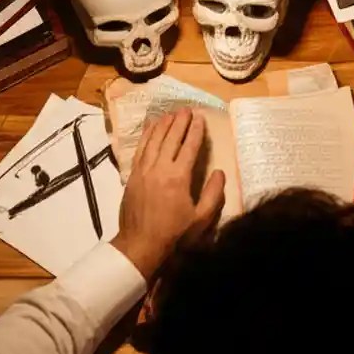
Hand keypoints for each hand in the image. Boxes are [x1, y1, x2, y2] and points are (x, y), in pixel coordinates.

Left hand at [112, 108, 224, 279]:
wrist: (141, 244)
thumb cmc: (174, 234)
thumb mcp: (201, 218)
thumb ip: (213, 194)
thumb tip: (220, 172)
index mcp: (178, 177)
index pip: (189, 147)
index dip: (195, 131)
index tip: (200, 118)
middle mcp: (160, 168)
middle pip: (170, 138)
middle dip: (180, 122)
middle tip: (186, 110)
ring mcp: (143, 170)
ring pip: (153, 141)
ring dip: (163, 125)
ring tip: (170, 113)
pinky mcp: (132, 175)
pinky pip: (140, 149)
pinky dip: (146, 136)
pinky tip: (150, 128)